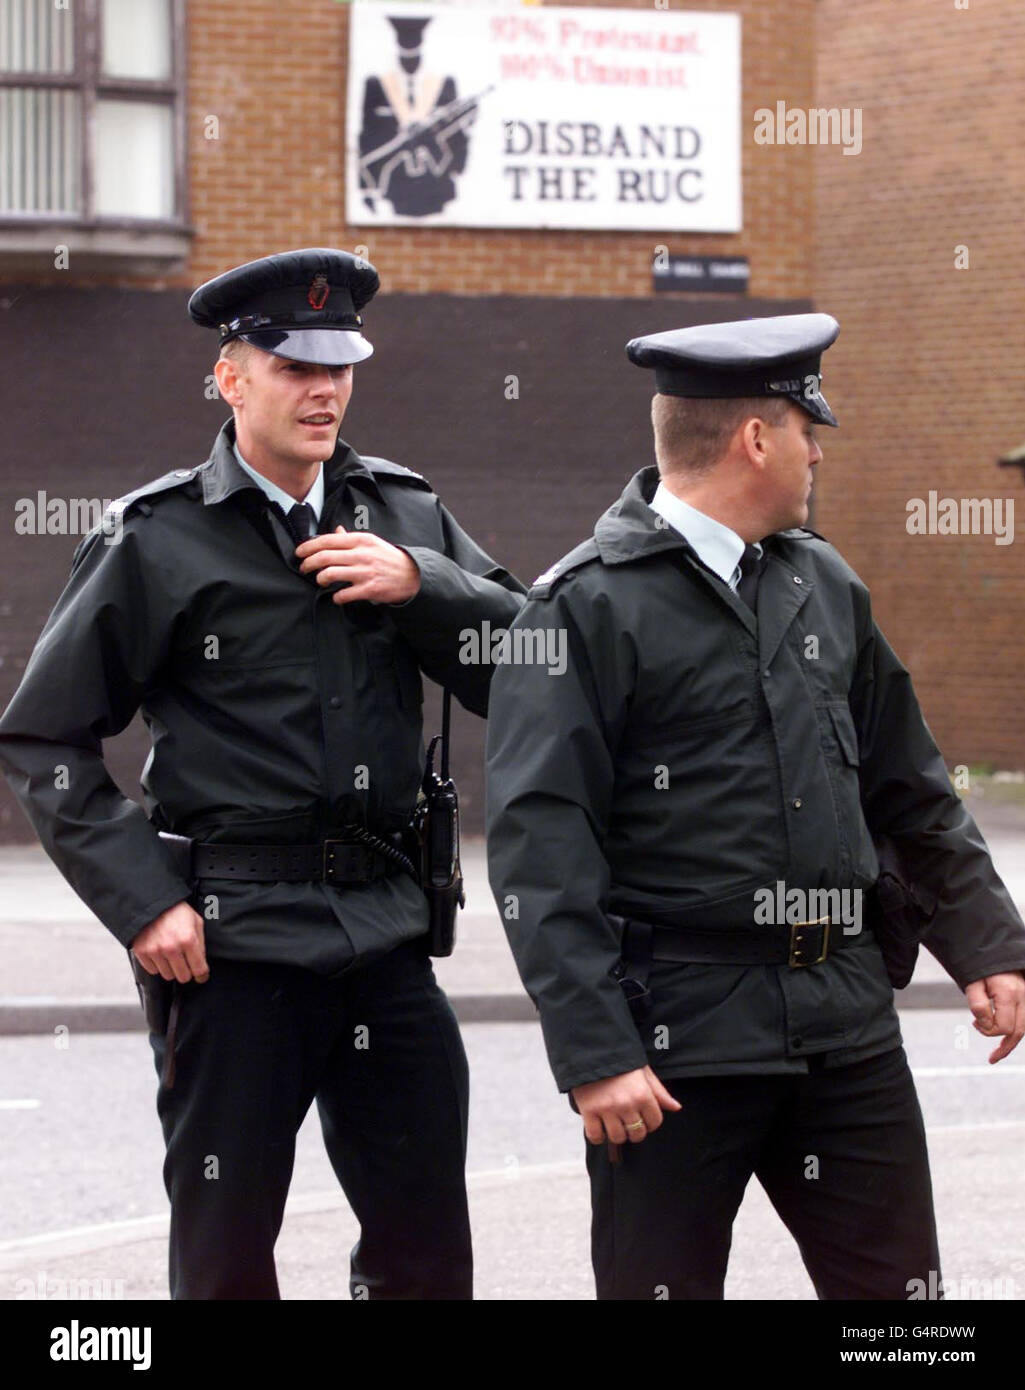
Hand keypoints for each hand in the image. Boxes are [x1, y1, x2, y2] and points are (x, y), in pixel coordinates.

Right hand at [131, 900, 208, 983]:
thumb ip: (201, 944)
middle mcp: (171, 947)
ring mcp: (155, 951)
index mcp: (188, 939)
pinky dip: (157, 965)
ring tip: (171, 955)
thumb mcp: (196, 922)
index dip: (202, 975)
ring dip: (171, 969)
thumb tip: (202, 966)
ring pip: (168, 976)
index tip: (201, 976)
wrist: (151, 903)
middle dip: (186, 972)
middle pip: (183, 977)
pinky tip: (160, 953)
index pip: (199, 969)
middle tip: (185, 964)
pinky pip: (153, 971)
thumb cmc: (176, 912)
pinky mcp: (142, 952)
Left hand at [296, 527, 420, 604]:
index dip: (309, 546)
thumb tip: (336, 531)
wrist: (412, 575)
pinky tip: (338, 596)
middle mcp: (361, 554)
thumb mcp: (371, 543)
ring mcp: (365, 572)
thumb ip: (351, 538)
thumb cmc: (388, 558)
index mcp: (360, 540)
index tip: (299, 552)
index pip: (328, 540)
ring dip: (320, 579)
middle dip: (308, 564)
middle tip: (303, 568)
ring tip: (321, 581)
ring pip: (330, 574)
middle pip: (324, 557)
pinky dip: (337, 597)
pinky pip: (344, 594)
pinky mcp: (369, 589)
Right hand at [571, 1065, 681, 1144]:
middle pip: (637, 1134)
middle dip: (634, 1131)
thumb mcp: (644, 1072)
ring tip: (613, 1124)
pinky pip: (595, 1136)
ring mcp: (607, 1108)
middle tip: (628, 1123)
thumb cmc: (621, 1061)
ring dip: (616, 1134)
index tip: (643, 1118)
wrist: (592, 1050)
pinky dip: (597, 1136)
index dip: (650, 1123)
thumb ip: (659, 1092)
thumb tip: (676, 1107)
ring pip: (617, 1138)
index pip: (655, 1122)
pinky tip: (598, 1127)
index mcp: (642, 1094)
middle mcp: (626, 1104)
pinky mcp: (589, 1110)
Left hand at [964, 971, 1024, 1062]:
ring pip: (1024, 1029)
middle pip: (1018, 1031)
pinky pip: (1023, 1022)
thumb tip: (984, 1025)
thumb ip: (978, 1005)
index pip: (1004, 1026)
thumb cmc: (980, 968)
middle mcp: (1023, 997)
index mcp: (1009, 993)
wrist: (992, 951)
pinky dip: (1015, 1034)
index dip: (988, 1030)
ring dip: (1011, 1043)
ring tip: (997, 1056)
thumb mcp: (972, 984)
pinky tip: (1005, 1043)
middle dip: (1003, 1045)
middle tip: (991, 1058)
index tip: (975, 1023)